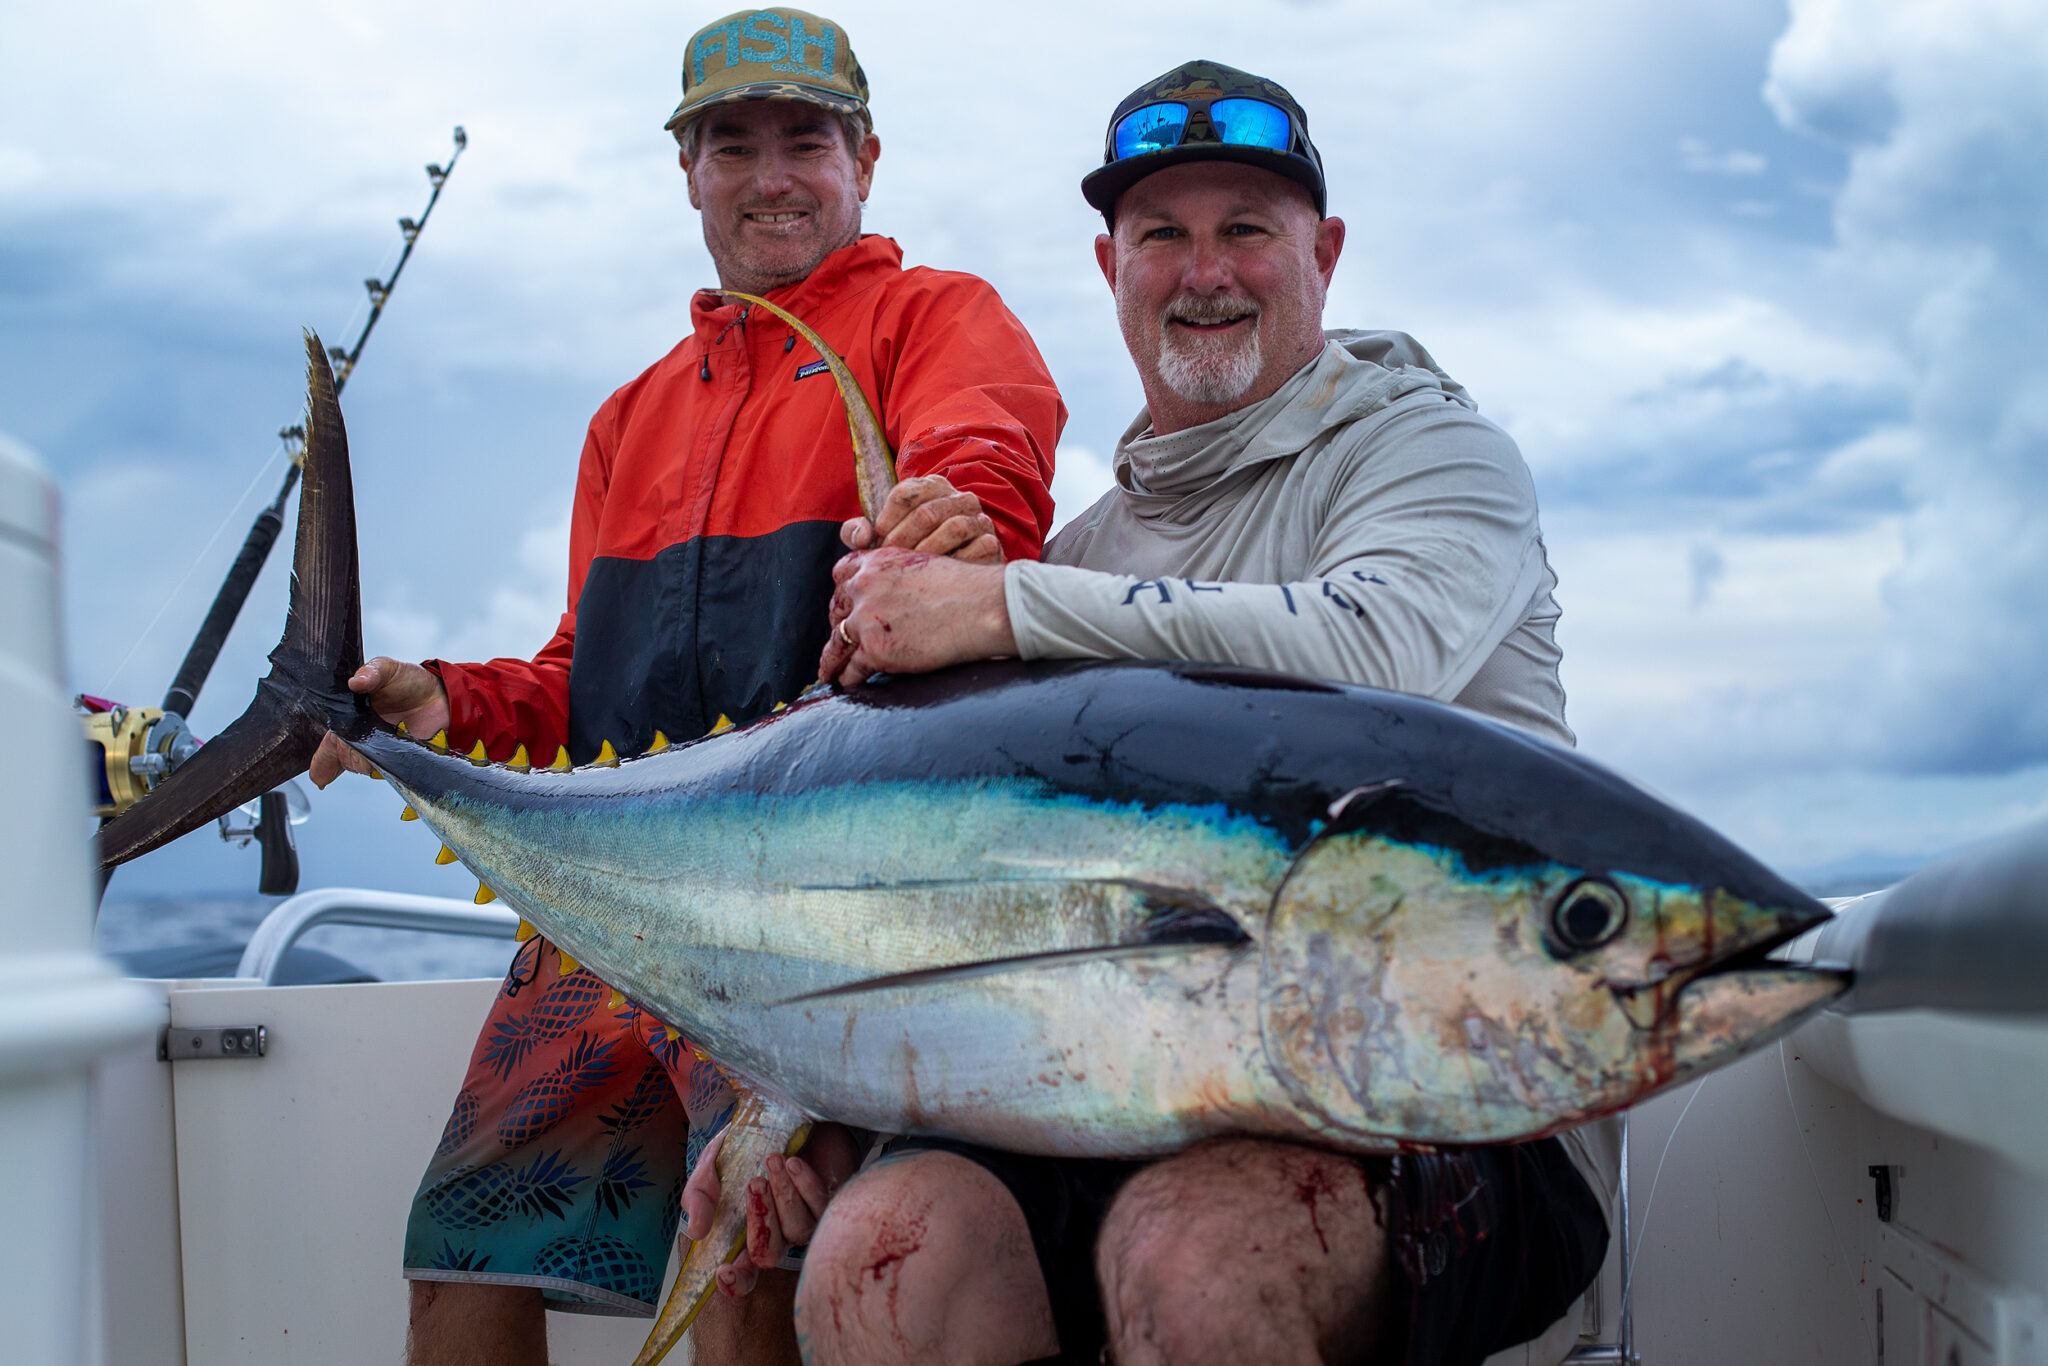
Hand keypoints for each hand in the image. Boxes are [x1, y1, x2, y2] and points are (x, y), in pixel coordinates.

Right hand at [308, 657, 449, 787]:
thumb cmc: (407, 680)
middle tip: (366, 735)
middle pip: (345, 758)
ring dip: (368, 761)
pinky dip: (389, 767)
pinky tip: (394, 754)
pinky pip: (389, 772)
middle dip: (349, 754)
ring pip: (363, 767)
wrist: (441, 695)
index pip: (328, 747)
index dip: (321, 764)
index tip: (320, 777)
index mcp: (348, 720)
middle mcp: (360, 740)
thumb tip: (356, 682)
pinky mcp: (400, 759)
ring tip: (383, 739)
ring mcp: (380, 752)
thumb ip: (371, 672)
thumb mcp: (387, 669)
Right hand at [683, 1122, 859, 1297]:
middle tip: (753, 1182)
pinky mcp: (833, 1202)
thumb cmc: (747, 1144)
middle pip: (769, 1255)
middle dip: (759, 1220)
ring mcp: (808, 1221)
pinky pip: (821, 1207)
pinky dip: (805, 1184)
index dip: (735, 1283)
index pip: (743, 1275)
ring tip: (772, 1159)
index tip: (724, 1272)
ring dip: (783, 1195)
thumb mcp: (712, 1165)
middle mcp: (778, 1234)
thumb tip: (697, 1231)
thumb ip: (698, 1197)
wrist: (786, 1109)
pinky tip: (794, 1163)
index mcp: (748, 1232)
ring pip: (797, 1230)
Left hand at [817, 548, 1015, 687]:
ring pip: (837, 642)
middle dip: (836, 625)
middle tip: (836, 641)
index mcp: (876, 562)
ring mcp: (866, 619)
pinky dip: (847, 678)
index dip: (842, 593)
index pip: (842, 574)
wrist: (981, 607)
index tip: (843, 606)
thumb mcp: (924, 562)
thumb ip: (900, 574)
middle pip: (836, 609)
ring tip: (828, 671)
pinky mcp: (875, 649)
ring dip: (831, 659)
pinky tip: (847, 683)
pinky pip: (853, 668)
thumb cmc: (966, 586)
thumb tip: (898, 592)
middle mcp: (864, 587)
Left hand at [840, 474, 1002, 564]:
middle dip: (904, 540)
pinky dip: (955, 564)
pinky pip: (975, 549)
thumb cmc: (912, 555)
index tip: (878, 542)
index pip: (907, 493)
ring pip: (954, 528)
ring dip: (929, 552)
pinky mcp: (992, 543)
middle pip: (928, 512)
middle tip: (891, 562)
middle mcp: (959, 498)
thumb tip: (860, 535)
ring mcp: (979, 519)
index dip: (888, 519)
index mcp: (932, 487)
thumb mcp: (882, 540)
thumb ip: (860, 533)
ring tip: (913, 572)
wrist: (955, 584)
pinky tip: (940, 578)